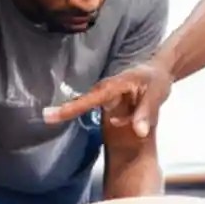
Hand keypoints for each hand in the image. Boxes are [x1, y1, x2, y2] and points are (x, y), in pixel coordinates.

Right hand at [43, 61, 173, 137]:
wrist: (159, 70)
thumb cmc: (157, 81)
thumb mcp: (157, 94)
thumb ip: (146, 113)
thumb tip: (139, 133)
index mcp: (117, 84)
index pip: (93, 98)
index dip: (73, 107)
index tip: (53, 114)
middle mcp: (107, 86)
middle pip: (84, 100)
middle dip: (65, 109)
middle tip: (44, 118)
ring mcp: (105, 91)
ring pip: (86, 102)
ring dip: (69, 109)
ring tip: (48, 116)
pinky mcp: (106, 97)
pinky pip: (92, 104)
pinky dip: (80, 109)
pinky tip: (64, 115)